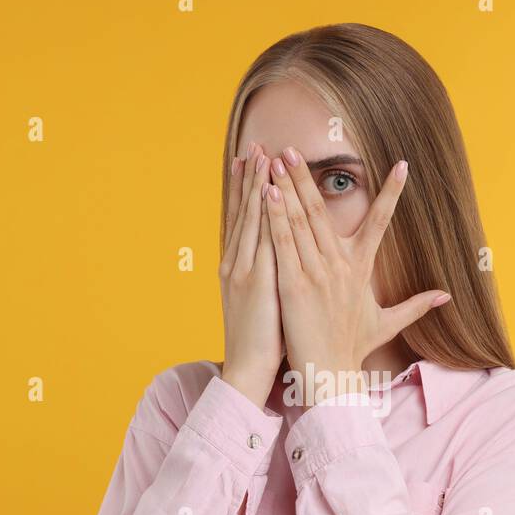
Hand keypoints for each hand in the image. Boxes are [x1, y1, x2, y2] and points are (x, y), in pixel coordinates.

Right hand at [219, 142, 283, 408]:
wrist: (247, 369)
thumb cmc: (261, 341)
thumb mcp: (261, 303)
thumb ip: (267, 278)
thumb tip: (278, 262)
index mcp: (238, 268)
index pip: (242, 221)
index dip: (245, 190)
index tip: (251, 162)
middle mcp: (236, 264)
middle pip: (243, 212)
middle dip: (248, 178)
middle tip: (254, 145)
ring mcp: (243, 271)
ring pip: (250, 219)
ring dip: (255, 186)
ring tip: (261, 156)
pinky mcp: (254, 281)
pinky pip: (260, 239)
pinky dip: (263, 213)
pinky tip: (268, 192)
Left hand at [263, 147, 449, 399]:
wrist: (331, 378)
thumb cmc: (352, 350)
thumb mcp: (386, 325)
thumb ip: (415, 306)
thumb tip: (446, 297)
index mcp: (360, 270)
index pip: (380, 223)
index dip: (393, 194)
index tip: (403, 165)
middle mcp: (340, 267)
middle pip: (324, 212)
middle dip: (308, 177)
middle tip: (295, 147)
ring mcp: (316, 275)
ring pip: (301, 222)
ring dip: (288, 188)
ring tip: (277, 159)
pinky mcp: (294, 286)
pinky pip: (283, 244)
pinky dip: (276, 218)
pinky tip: (269, 194)